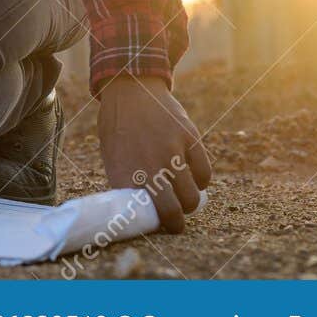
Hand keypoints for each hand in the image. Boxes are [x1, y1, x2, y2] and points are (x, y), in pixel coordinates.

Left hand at [97, 74, 211, 232]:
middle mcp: (149, 166)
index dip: (153, 224)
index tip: (158, 227)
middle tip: (176, 221)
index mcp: (125, 172)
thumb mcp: (112, 155)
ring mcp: (172, 152)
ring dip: (189, 202)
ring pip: (192, 197)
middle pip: (174, 211)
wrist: (131, 88)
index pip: (143, 214)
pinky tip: (193, 177)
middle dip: (176, 222)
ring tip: (184, 198)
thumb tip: (141, 209)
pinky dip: (201, 181)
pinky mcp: (190, 139)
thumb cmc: (118, 126)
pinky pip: (204, 174)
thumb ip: (127, 181)